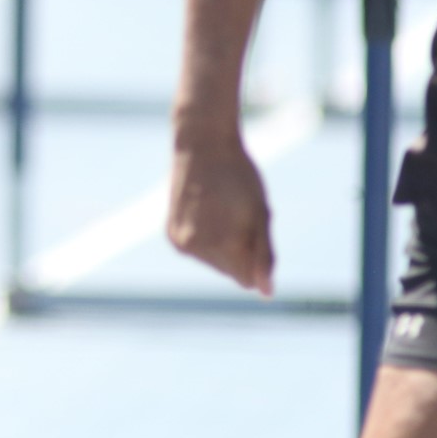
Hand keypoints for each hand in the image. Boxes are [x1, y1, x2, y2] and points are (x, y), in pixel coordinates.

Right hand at [167, 134, 274, 295]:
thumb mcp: (261, 214)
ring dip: (221, 244)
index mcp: (223, 246)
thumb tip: (266, 293)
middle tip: (237, 212)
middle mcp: (196, 248)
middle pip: (229, 272)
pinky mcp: (170, 233)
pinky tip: (205, 210)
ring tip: (221, 208)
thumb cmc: (239, 176)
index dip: (256, 256)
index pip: (247, 280)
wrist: (202, 144)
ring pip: (211, 261)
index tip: (253, 226)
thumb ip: (264, 256)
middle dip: (239, 250)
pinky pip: (195, 249)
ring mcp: (179, 241)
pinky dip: (204, 237)